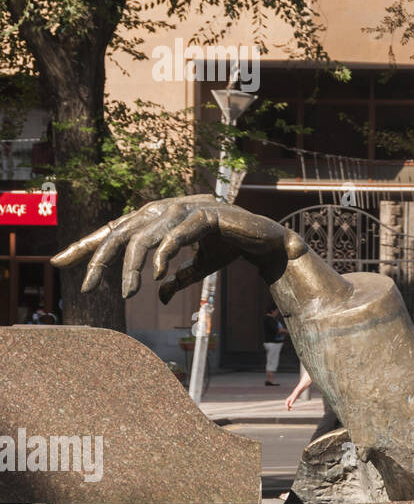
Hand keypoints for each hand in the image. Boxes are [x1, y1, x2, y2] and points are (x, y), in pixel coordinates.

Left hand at [51, 195, 288, 302]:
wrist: (264, 240)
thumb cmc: (229, 247)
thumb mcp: (197, 267)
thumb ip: (176, 277)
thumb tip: (157, 294)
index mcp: (157, 217)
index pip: (114, 231)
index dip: (86, 246)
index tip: (59, 263)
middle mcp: (164, 208)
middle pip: (120, 234)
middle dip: (99, 260)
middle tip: (88, 287)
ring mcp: (183, 209)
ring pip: (143, 238)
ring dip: (132, 267)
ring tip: (128, 292)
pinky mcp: (204, 214)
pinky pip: (174, 236)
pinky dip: (162, 256)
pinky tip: (156, 276)